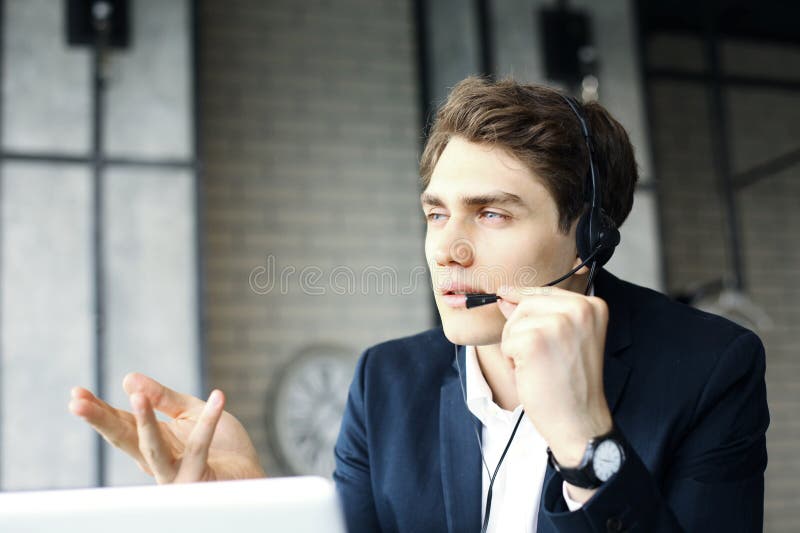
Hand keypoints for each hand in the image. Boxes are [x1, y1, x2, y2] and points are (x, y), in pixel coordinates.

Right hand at [68, 373, 264, 483]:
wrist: (250, 476)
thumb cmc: (221, 448)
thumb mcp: (190, 412)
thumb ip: (162, 397)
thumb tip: (127, 379)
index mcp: (152, 442)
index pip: (120, 424)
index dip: (98, 410)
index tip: (76, 393)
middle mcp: (157, 460)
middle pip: (124, 438)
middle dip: (101, 419)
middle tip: (77, 402)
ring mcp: (175, 473)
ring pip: (154, 448)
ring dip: (145, 422)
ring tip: (136, 397)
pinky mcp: (198, 476)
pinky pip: (201, 445)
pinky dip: (210, 419)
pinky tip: (218, 396)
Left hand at [496, 285, 612, 468]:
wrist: (579, 422)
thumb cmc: (571, 385)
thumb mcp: (562, 340)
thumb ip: (538, 315)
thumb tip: (505, 296)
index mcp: (593, 306)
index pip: (546, 291)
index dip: (522, 299)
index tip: (505, 295)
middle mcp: (580, 309)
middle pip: (526, 303)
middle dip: (520, 330)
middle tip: (538, 359)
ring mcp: (558, 323)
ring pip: (514, 322)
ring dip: (515, 347)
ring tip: (538, 367)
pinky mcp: (535, 339)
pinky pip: (506, 342)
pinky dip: (512, 361)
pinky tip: (532, 375)